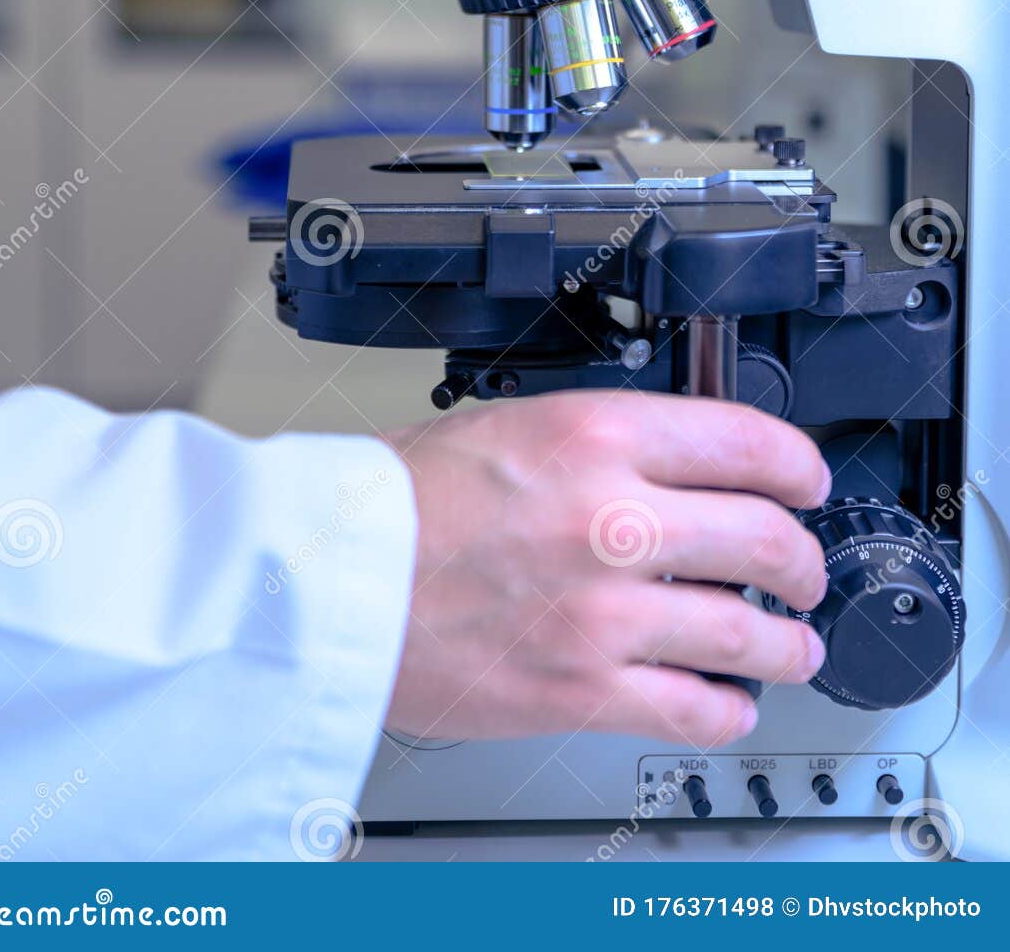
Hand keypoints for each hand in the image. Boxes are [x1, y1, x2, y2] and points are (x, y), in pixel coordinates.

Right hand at [385, 391, 830, 748]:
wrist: (327, 580)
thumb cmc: (393, 501)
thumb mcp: (508, 421)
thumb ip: (598, 440)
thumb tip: (665, 459)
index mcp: (595, 436)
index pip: (748, 442)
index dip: (799, 466)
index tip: (806, 481)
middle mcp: (615, 518)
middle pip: (768, 538)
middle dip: (803, 561)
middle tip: (804, 570)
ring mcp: (605, 610)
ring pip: (751, 633)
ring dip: (787, 644)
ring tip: (791, 647)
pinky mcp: (583, 690)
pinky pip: (695, 711)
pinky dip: (729, 711)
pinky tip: (729, 703)